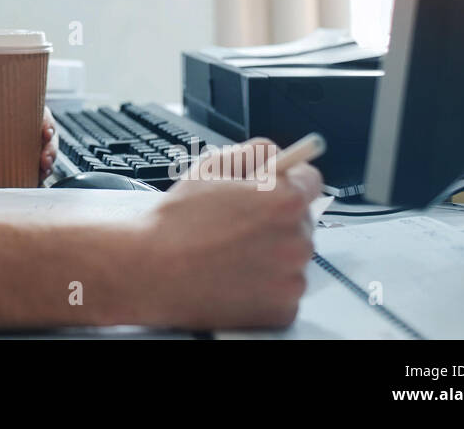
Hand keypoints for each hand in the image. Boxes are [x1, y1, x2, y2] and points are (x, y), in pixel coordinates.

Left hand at [0, 106, 59, 181]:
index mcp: (10, 113)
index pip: (37, 113)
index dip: (47, 121)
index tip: (46, 132)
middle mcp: (18, 130)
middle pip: (45, 136)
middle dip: (50, 148)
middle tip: (45, 160)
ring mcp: (17, 147)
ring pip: (42, 153)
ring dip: (48, 163)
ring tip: (43, 172)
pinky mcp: (13, 163)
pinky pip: (31, 168)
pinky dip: (38, 175)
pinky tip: (37, 181)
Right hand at [128, 138, 322, 330]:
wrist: (151, 271)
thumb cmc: (177, 221)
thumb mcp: (211, 166)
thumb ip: (254, 152)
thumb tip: (278, 155)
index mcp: (285, 200)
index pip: (311, 180)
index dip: (290, 180)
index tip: (277, 188)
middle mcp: (298, 240)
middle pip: (301, 221)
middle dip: (277, 219)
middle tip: (239, 225)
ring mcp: (292, 280)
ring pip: (292, 258)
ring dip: (272, 254)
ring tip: (230, 253)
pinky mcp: (283, 311)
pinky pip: (284, 292)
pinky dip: (265, 287)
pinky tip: (234, 277)